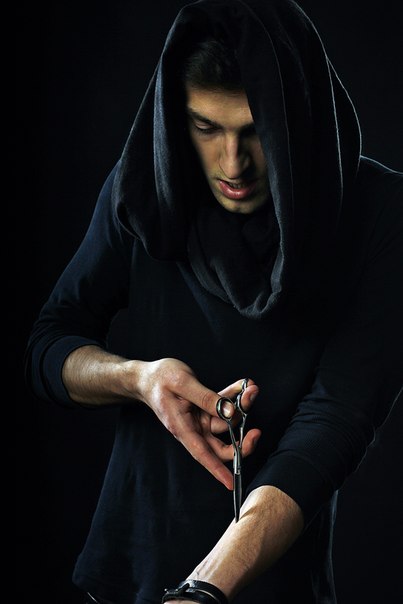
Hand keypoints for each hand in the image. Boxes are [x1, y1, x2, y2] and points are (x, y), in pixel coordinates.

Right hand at [134, 358, 261, 489]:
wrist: (149, 376)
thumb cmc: (160, 379)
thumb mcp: (182, 383)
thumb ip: (206, 398)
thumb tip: (228, 412)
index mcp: (183, 427)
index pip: (203, 454)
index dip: (217, 470)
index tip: (231, 483)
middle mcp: (193, 428)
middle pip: (221, 445)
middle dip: (241, 438)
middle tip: (256, 430)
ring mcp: (200, 420)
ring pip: (226, 422)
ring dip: (241, 406)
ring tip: (251, 389)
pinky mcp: (204, 409)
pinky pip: (223, 407)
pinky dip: (233, 397)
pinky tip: (242, 385)